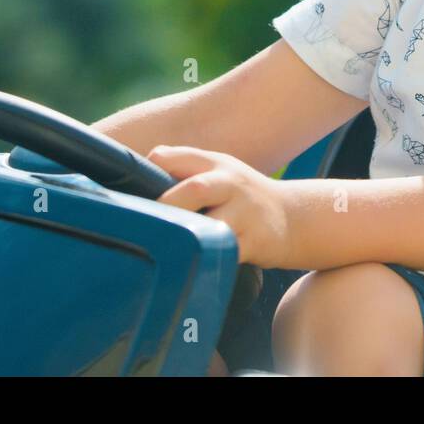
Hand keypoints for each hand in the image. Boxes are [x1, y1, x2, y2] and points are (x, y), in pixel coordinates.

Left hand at [146, 145, 294, 267]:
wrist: (294, 217)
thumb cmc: (242, 196)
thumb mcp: (218, 171)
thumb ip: (181, 168)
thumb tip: (136, 171)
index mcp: (215, 164)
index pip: (173, 157)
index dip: (148, 172)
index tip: (128, 193)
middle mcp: (230, 184)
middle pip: (195, 189)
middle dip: (167, 206)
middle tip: (144, 225)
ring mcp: (245, 213)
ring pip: (212, 225)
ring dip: (187, 236)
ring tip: (165, 248)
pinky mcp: (254, 241)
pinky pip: (225, 252)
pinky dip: (206, 258)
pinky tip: (190, 265)